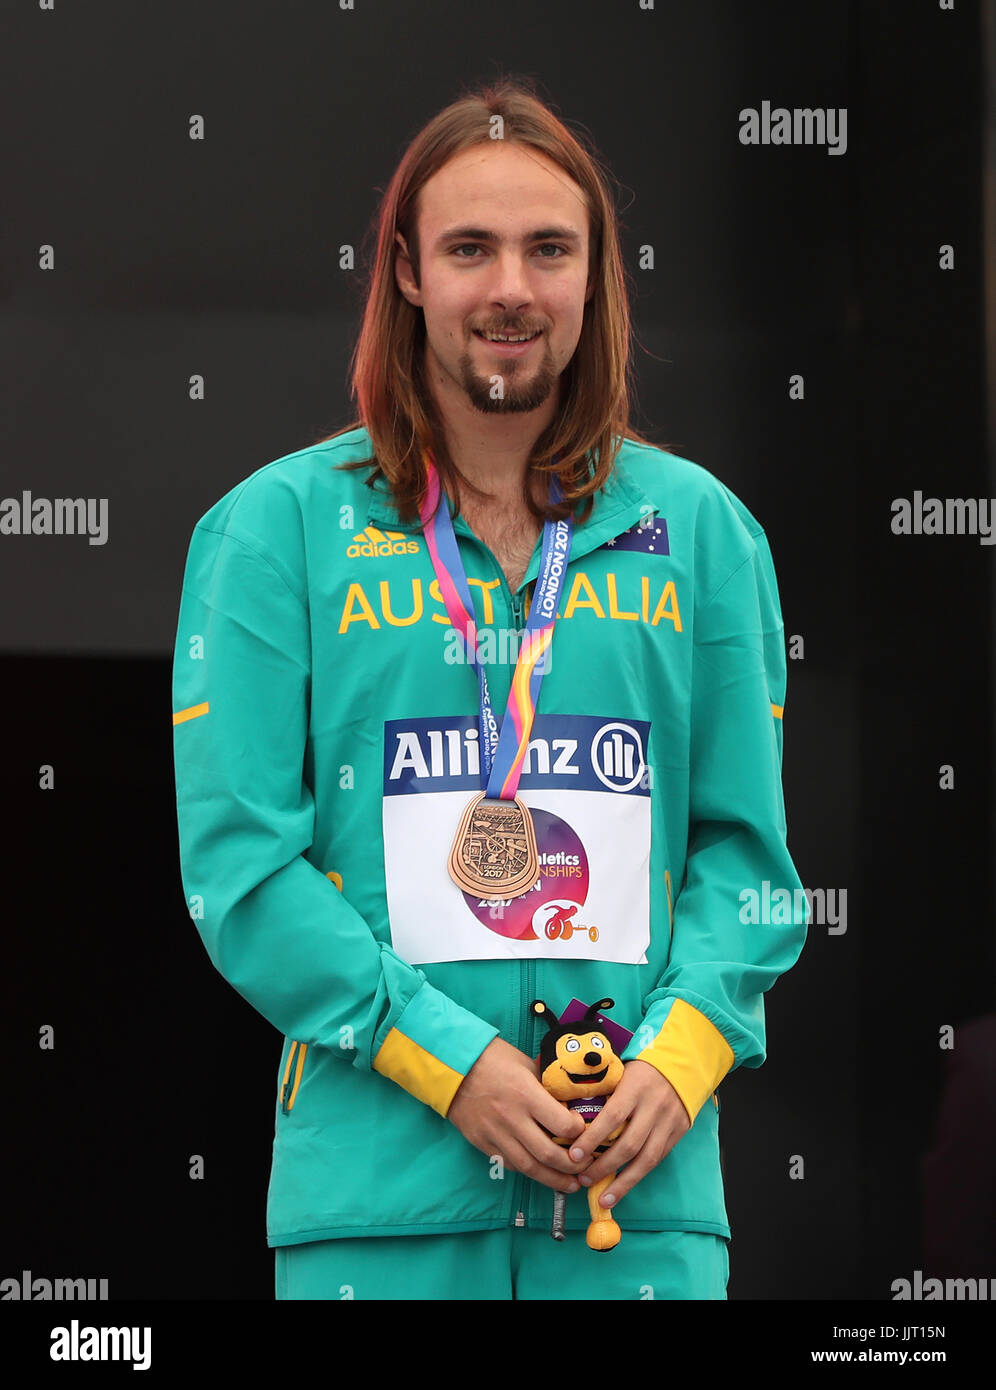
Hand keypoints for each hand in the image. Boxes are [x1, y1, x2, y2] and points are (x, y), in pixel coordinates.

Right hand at [447, 1037, 587, 1192]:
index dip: (579, 1132)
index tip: (582, 1129)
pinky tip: (541, 1174)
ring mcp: (495, 1134)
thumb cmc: (491, 1058)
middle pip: (549, 1154)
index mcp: (526, 1095)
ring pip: (530, 1168)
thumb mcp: (524, 1063)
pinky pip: (509, 1165)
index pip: (562, 1125)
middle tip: (586, 1168)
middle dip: (573, 1166)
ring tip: (570, 1184)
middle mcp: (512, 1119)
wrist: (451, 1065)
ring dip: (554, 1180)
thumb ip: (545, 1084)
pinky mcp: (482, 1143)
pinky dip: (528, 1172)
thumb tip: (567, 1097)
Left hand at [568, 1059, 691, 1207]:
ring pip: (646, 1159)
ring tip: (604, 1198)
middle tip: (583, 1179)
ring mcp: (668, 1122)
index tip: (574, 1155)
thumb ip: (603, 1090)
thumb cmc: (642, 1066)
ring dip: (623, 1183)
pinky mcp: (678, 1132)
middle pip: (628, 1144)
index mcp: (635, 1087)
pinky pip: (657, 1158)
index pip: (612, 1117)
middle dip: (604, 1167)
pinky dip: (639, 1174)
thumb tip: (572, 1114)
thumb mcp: (622, 1070)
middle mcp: (654, 1106)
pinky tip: (624, 1186)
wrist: (684, 1062)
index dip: (592, 1139)